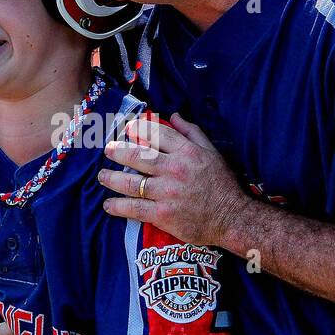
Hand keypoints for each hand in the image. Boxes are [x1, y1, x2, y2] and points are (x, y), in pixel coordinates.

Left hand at [98, 112, 246, 245]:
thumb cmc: (222, 184)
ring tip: (102, 176)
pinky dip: (118, 207)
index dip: (139, 128)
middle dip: (117, 152)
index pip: (157, 134)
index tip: (128, 128)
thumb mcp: (212, 152)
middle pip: (137, 156)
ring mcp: (167, 193)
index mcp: (187, 152)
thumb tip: (174, 116)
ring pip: (130, 183)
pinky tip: (108, 205)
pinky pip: (134, 208)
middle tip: (107, 150)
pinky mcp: (163, 214)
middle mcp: (174, 170)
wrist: (232, 218)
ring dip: (111, 179)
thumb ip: (192, 132)